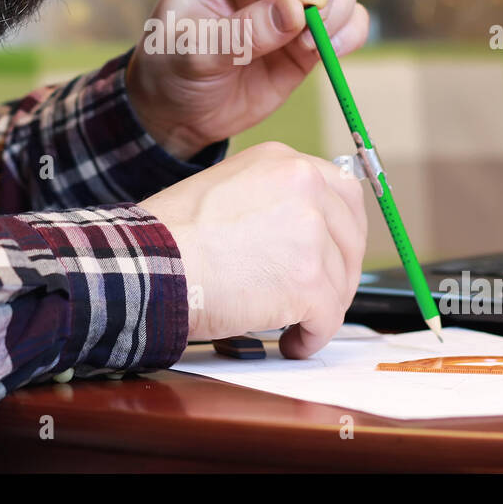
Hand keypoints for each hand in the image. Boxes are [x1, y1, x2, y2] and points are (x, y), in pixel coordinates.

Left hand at [126, 0, 368, 159]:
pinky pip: (350, 15)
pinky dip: (349, 32)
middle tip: (316, 20)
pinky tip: (326, 53)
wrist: (182, 111)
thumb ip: (242, 33)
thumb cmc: (173, 72)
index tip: (305, 6)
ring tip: (307, 47)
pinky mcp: (311, 28)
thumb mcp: (194, 55)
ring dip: (337, 9)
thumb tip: (296, 11)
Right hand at [140, 141, 367, 358]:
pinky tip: (293, 342)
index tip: (335, 257)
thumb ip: (273, 201)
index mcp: (283, 161)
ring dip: (320, 309)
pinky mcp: (310, 280)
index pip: (343, 193)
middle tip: (320, 297)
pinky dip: (313, 336)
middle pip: (351, 237)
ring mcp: (311, 233)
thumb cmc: (171, 236)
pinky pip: (328, 318)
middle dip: (340, 273)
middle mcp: (305, 186)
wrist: (151, 264)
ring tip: (292, 325)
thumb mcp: (228, 190)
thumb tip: (303, 234)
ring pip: (340, 282)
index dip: (342, 234)